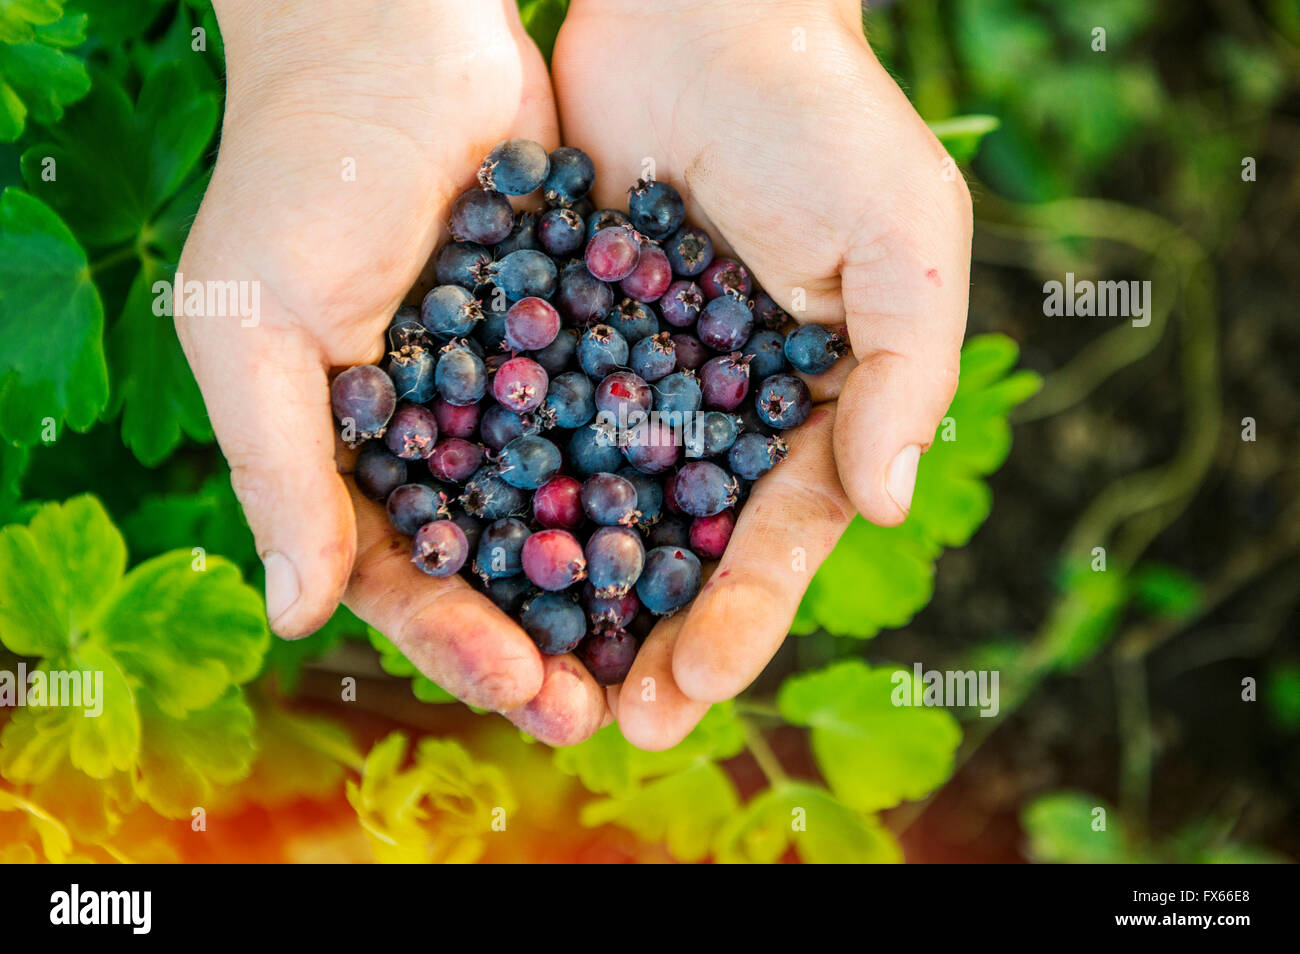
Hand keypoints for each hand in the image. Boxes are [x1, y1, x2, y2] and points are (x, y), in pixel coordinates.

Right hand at [177, 0, 608, 742]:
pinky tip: (707, 529)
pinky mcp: (582, 336)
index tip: (523, 683)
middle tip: (608, 707)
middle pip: (501, 566)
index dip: (460, 639)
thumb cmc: (297, 173)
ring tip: (670, 646)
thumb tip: (297, 618)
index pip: (406, 578)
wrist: (394, 34)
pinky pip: (621, 420)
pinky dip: (656, 476)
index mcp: (355, 456)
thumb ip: (279, 470)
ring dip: (614, 581)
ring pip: (571, 509)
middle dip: (548, 638)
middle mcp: (442, 439)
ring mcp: (517, 392)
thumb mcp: (255, 326)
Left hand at [553, 0, 970, 746]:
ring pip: (598, 507)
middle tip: (610, 724)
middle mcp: (715, 412)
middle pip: (682, 548)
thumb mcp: (904, 241)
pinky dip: (500, 492)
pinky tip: (464, 561)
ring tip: (531, 676)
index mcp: (807, 408)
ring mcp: (631, 379)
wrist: (703, 10)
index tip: (693, 686)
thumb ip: (903, 376)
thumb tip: (880, 511)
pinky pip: (526, 425)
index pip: (778, 536)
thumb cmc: (826, 121)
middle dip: (651, 637)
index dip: (743, 617)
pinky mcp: (555, 334)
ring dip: (569, 595)